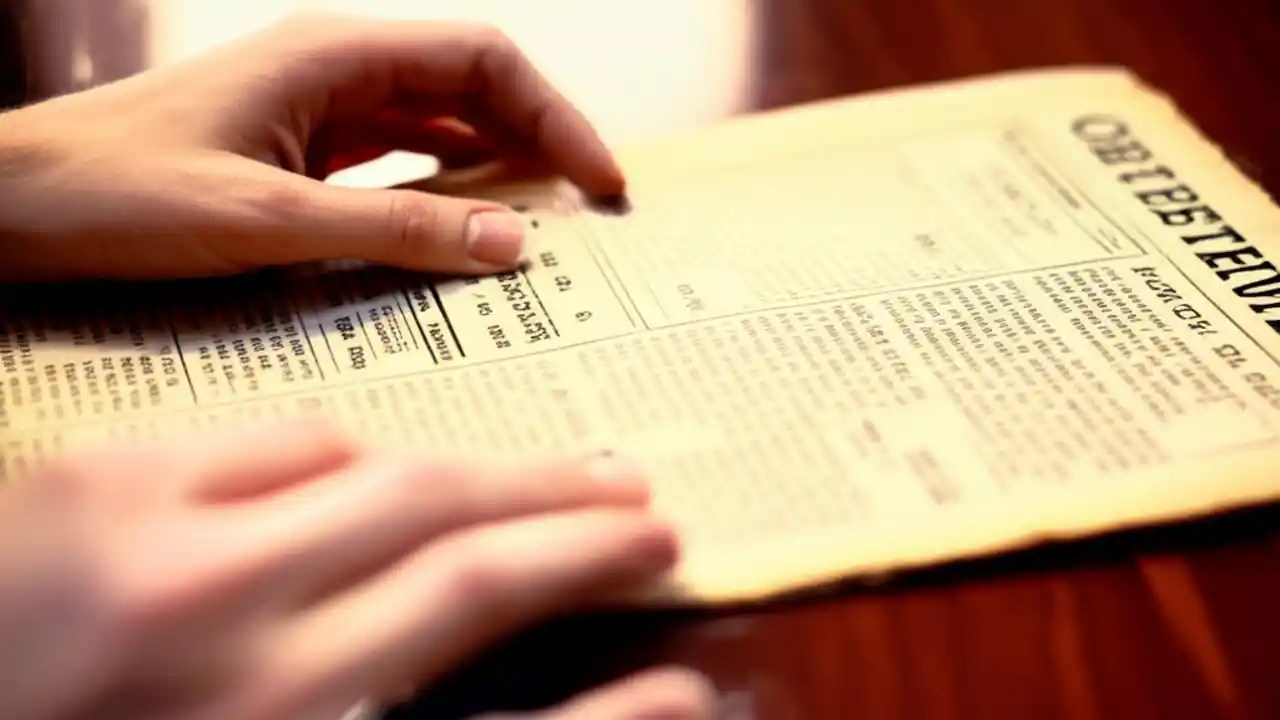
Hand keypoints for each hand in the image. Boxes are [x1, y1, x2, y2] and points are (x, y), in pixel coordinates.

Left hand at [0, 14, 624, 281]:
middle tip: (590, 211)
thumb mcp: (269, 222)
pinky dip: (443, 188)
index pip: (483, 61)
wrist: (14, 204)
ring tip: (547, 224)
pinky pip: (396, 158)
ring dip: (496, 166)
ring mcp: (315, 107)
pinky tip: (464, 230)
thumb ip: (396, 232)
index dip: (556, 114)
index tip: (600, 182)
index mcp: (335, 54)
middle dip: (539, 139)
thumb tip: (512, 247)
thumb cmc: (120, 195)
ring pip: (437, 123)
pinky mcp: (297, 148)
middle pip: (471, 86)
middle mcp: (334, 67)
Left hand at [0, 419, 710, 719]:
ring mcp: (142, 527)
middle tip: (630, 491)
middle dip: (556, 499)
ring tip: (522, 486)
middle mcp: (211, 609)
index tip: (663, 546)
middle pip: (440, 516)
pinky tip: (360, 483)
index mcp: (269, 707)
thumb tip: (644, 699)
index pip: (476, 602)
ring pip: (358, 462)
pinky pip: (263, 438)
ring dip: (454, 475)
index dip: (585, 563)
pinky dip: (333, 459)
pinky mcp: (90, 476)